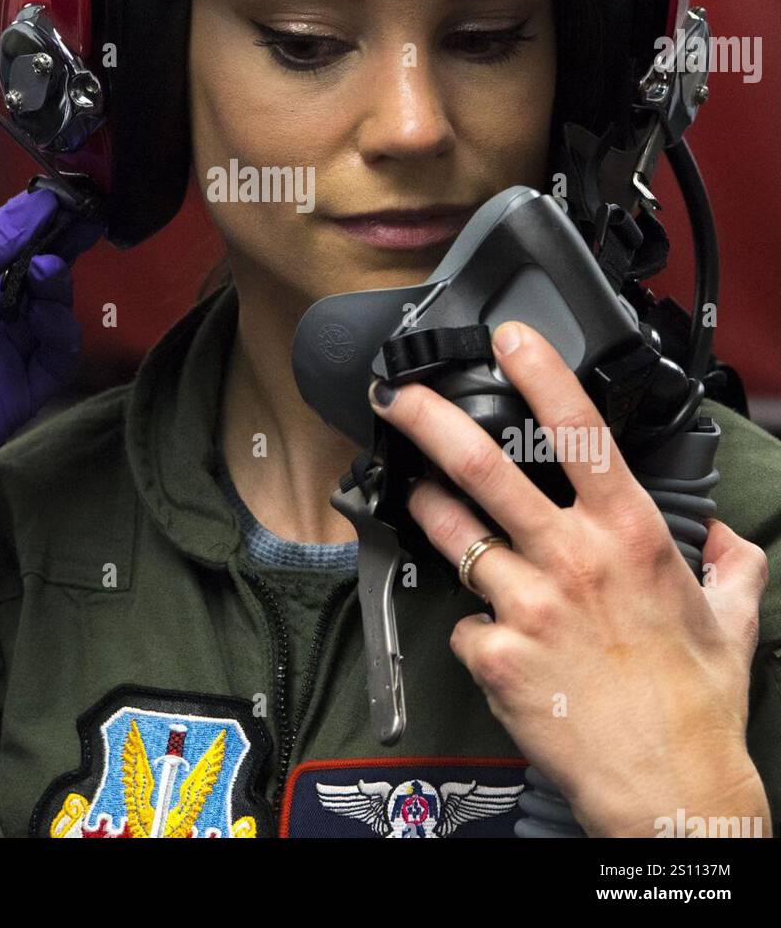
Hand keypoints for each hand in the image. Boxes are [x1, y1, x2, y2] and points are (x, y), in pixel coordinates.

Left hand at [0, 188, 103, 506]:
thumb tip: (31, 210)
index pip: (5, 250)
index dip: (33, 225)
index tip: (58, 199)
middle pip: (37, 279)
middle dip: (60, 247)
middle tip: (81, 219)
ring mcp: (2, 358)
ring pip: (52, 314)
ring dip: (58, 285)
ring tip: (47, 267)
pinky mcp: (18, 396)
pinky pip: (57, 359)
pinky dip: (62, 331)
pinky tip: (48, 313)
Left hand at [368, 320, 771, 837]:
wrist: (669, 791)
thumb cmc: (697, 703)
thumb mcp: (732, 616)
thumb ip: (725, 561)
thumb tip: (719, 535)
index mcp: (628, 536)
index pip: (578, 433)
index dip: (539, 374)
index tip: (511, 337)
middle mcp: (571, 559)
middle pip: (483, 468)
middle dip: (428, 420)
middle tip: (396, 394)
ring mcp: (526, 605)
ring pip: (450, 534)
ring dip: (430, 512)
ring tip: (423, 499)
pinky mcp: (495, 655)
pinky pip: (460, 618)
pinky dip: (470, 620)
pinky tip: (493, 633)